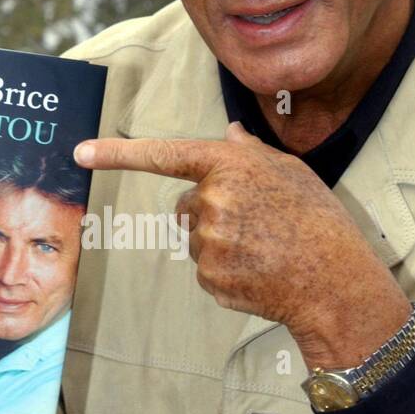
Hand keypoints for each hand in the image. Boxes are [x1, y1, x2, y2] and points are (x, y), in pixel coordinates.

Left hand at [74, 122, 411, 368]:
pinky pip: (205, 270)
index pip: (164, 155)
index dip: (118, 154)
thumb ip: (251, 153)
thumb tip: (229, 134)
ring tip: (263, 249)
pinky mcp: (209, 276)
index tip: (80, 152)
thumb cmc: (317, 220)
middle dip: (210, 213)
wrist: (334, 279)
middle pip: (186, 205)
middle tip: (256, 225)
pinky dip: (227, 272)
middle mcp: (212, 199)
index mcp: (229, 165)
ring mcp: (208, 241)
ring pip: (196, 240)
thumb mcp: (290, 172)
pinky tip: (259, 271)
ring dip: (221, 244)